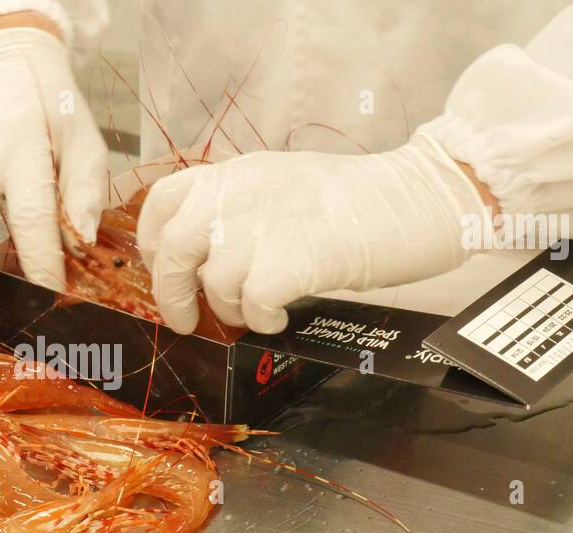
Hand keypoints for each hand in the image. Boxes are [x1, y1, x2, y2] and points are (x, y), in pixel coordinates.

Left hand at [135, 135, 492, 334]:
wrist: (419, 197)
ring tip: (261, 311)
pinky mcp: (291, 258)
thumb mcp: (282, 187)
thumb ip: (238, 210)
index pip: (163, 200)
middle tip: (186, 320)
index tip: (162, 269)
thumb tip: (201, 259)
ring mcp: (263, 224)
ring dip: (231, 309)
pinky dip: (262, 318)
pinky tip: (280, 316)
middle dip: (172, 294)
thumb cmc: (357, 201)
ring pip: (214, 282)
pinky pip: (252, 303)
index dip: (152, 243)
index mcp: (235, 172)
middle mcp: (239, 193)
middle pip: (172, 249)